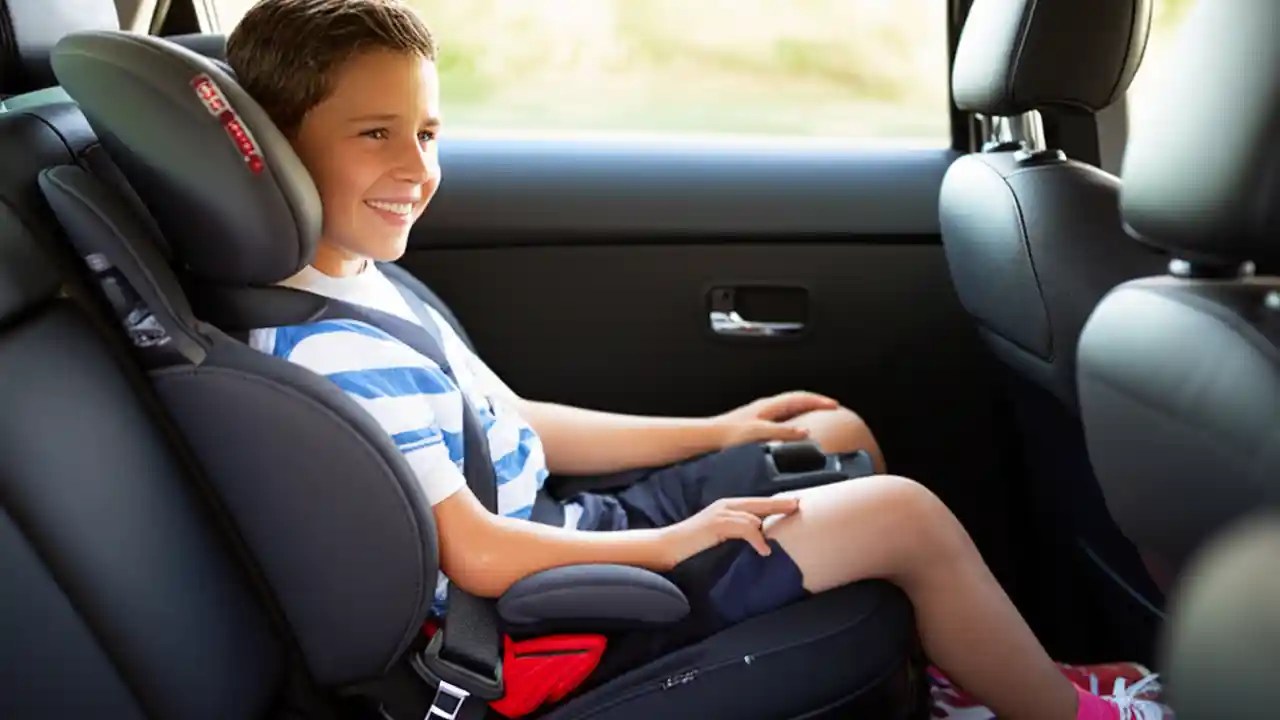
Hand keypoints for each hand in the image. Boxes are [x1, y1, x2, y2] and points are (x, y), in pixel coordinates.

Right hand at [654, 496, 800, 569]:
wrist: (669, 546)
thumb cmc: (694, 544)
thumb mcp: (719, 535)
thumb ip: (736, 531)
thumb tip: (759, 536)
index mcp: (727, 506)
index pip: (756, 502)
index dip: (775, 503)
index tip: (793, 503)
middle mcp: (726, 505)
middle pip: (759, 503)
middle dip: (780, 505)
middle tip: (799, 505)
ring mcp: (721, 513)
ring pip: (754, 516)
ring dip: (767, 528)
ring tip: (778, 538)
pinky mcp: (717, 524)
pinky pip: (745, 529)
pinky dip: (757, 539)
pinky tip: (763, 550)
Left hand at [714, 391, 839, 447]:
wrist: (706, 437)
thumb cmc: (727, 434)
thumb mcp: (758, 432)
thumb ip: (782, 432)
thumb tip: (806, 432)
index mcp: (768, 406)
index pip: (800, 397)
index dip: (819, 401)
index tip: (834, 405)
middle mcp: (765, 408)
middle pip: (796, 400)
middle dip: (815, 403)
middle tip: (830, 409)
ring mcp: (760, 415)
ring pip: (789, 409)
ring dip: (805, 412)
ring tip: (817, 419)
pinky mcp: (754, 425)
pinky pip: (781, 419)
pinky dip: (793, 422)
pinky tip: (793, 433)